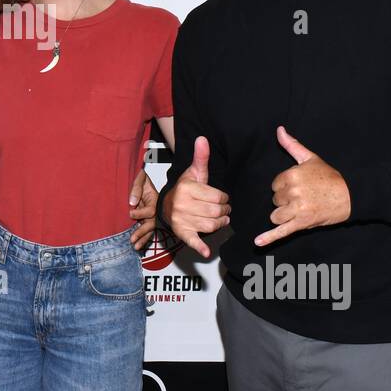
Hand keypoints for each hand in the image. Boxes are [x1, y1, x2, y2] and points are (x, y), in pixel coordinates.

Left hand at [129, 169, 157, 250]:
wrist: (146, 177)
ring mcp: (152, 215)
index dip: (140, 213)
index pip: (150, 210)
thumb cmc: (143, 177)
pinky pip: (147, 229)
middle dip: (142, 232)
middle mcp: (155, 209)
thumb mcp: (140, 178)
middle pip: (151, 223)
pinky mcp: (148, 218)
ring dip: (143, 238)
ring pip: (150, 229)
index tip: (130, 213)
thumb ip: (136, 189)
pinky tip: (138, 245)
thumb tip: (132, 203)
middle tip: (132, 239)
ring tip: (136, 247)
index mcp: (155, 199)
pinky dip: (143, 238)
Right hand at [159, 137, 230, 258]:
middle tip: (223, 210)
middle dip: (224, 212)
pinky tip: (206, 251)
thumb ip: (200, 157)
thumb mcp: (193, 173)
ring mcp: (182, 220)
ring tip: (220, 219)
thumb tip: (202, 139)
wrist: (166, 206)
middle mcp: (183, 204)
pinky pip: (193, 241)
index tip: (221, 199)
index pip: (218, 197)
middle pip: (217, 212)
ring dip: (220, 224)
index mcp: (188, 189)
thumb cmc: (184, 189)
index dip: (223, 199)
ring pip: (212, 225)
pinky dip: (200, 247)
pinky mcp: (182, 233)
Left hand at [256, 126, 351, 246]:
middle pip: (275, 201)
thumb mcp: (310, 158)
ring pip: (276, 215)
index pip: (274, 185)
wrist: (350, 195)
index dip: (285, 187)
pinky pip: (282, 231)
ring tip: (301, 209)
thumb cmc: (329, 176)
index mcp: (291, 175)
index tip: (299, 186)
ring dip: (284, 215)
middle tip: (305, 197)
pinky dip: (269, 238)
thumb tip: (279, 130)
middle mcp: (293, 191)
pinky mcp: (302, 223)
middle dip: (286, 201)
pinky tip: (257, 242)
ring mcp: (297, 209)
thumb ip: (292, 145)